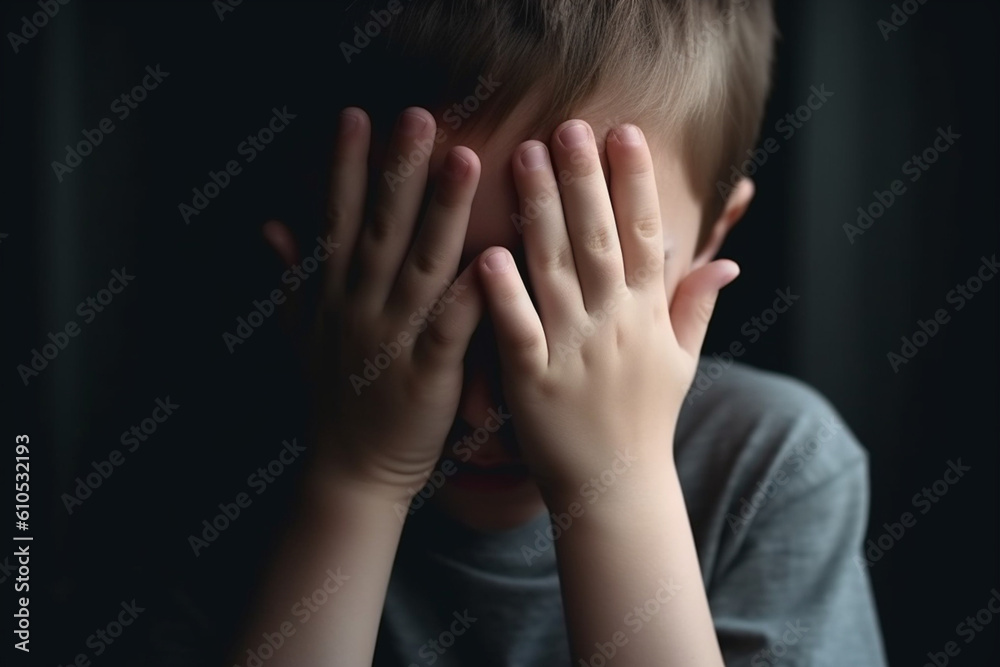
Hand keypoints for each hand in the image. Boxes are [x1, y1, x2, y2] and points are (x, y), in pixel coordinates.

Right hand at [264, 107, 482, 500]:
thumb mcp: (301, 334)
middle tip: (417, 117)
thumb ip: (293, 277)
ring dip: (440, 211)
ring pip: (421, 266)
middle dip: (397, 170)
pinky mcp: (427, 374)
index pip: (337, 219)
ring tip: (462, 159)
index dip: (344, 167)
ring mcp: (394, 340)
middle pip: (380, 229)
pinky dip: (469, 294)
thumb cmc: (334, 399)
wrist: (350, 472)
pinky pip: (451, 327)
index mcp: (335, 296)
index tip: (356, 116)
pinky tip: (491, 256)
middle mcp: (361, 308)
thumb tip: (271, 226)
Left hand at [475, 120, 738, 503]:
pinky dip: (504, 293)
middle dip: (584, 180)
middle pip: (598, 240)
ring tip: (523, 159)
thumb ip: (696, 306)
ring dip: (541, 213)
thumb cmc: (645, 420)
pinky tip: (488, 252)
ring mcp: (573, 352)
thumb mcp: (681, 362)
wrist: (617, 489)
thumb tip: (728, 261)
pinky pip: (518, 329)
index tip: (623, 134)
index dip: (635, 183)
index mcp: (648, 316)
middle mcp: (614, 326)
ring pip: (555, 271)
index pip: (645, 236)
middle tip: (566, 126)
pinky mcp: (532, 382)